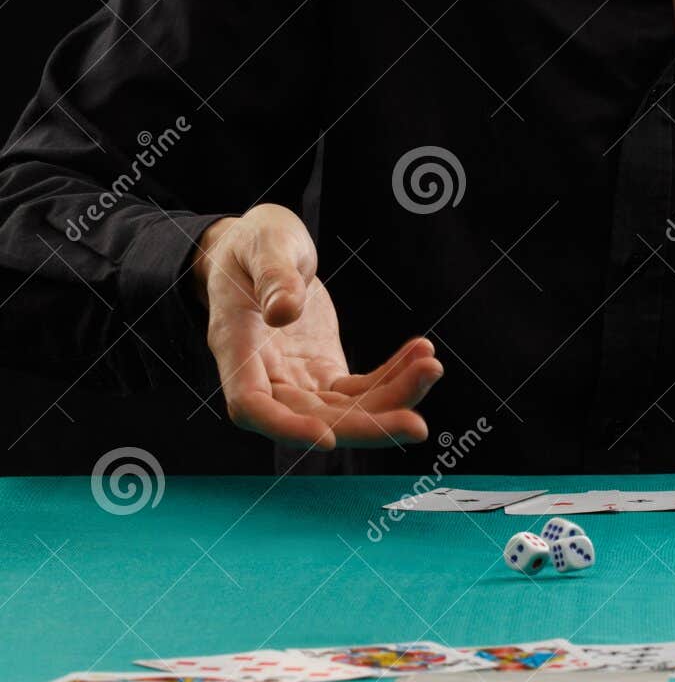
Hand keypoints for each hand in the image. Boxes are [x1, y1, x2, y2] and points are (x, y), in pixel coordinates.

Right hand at [196, 203, 442, 448]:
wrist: (262, 248)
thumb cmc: (255, 242)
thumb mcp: (263, 243)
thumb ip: (273, 275)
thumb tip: (285, 311)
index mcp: (236, 346)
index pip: (251, 404)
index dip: (286, 427)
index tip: (327, 439)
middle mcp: (263, 375)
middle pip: (311, 419)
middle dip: (365, 427)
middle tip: (417, 425)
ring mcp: (295, 378)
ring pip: (343, 410)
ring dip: (391, 401)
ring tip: (432, 369)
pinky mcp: (322, 371)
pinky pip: (360, 388)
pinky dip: (394, 376)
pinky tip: (422, 353)